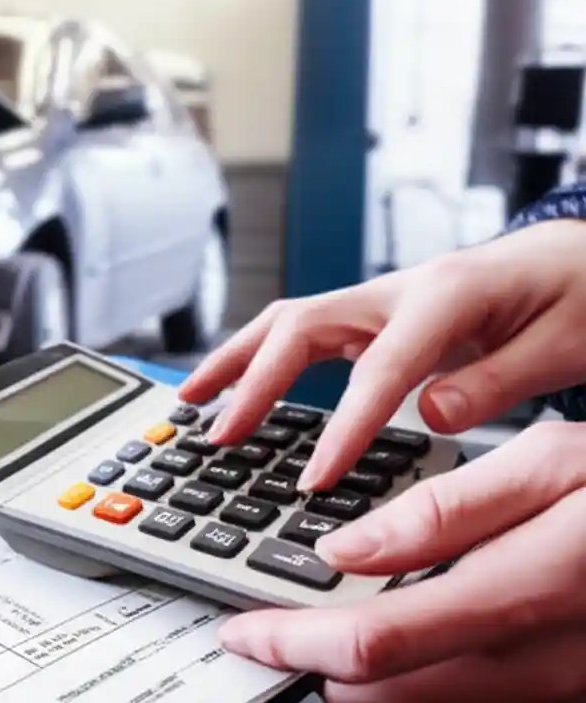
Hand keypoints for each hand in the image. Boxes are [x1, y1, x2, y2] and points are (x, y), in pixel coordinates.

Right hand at [180, 219, 585, 489]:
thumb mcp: (561, 345)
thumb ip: (496, 383)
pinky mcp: (370, 316)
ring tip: (190, 402)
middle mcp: (395, 291)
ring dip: (234, 361)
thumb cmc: (577, 296)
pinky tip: (234, 388)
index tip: (313, 478)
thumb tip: (429, 414)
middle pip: (300, 327)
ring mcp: (376, 300)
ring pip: (285, 324)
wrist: (576, 259)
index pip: (379, 368)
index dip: (342, 426)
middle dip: (252, 383)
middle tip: (219, 436)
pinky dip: (258, 360)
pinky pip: (300, 335)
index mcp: (444, 295)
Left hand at [218, 422, 585, 701]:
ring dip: (360, 678)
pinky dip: (416, 678)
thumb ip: (447, 514)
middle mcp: (539, 663)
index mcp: (522, 596)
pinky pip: (472, 698)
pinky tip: (395, 636)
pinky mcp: (564, 689)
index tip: (241, 630)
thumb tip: (349, 550)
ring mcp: (557, 688)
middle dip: (314, 668)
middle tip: (266, 630)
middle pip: (389, 695)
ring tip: (313, 631)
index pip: (374, 648)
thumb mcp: (555, 466)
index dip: (292, 644)